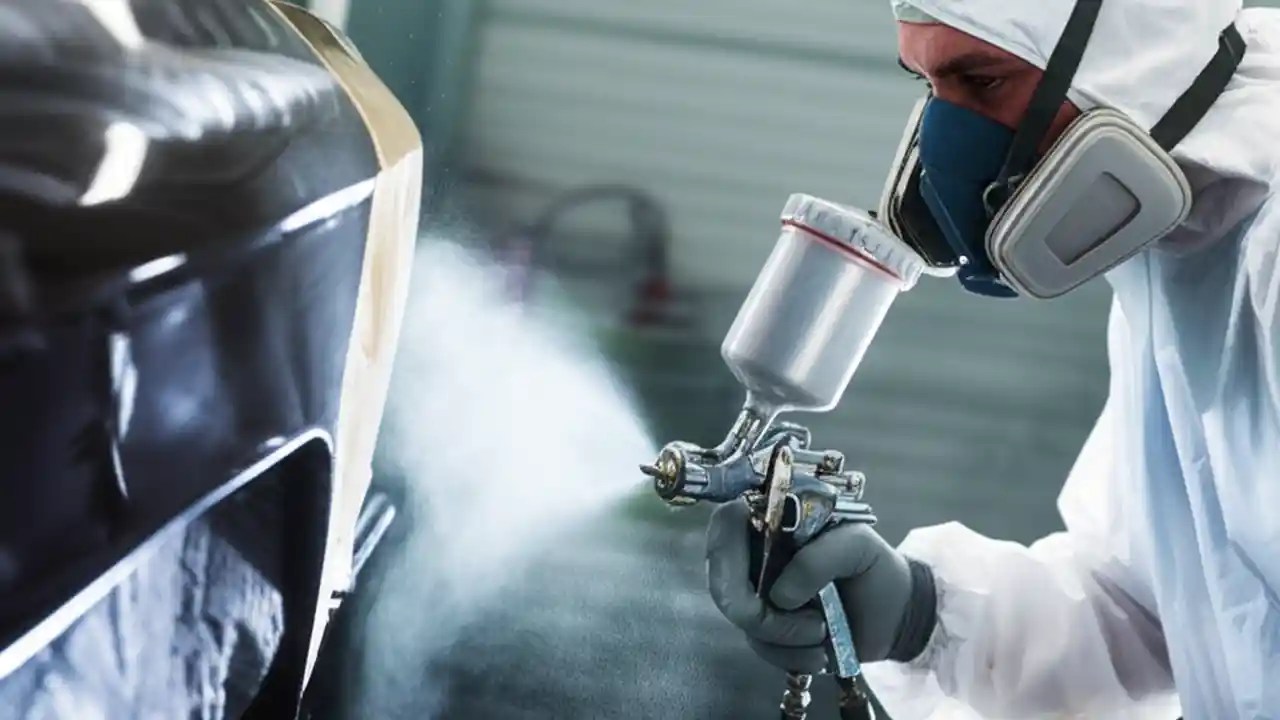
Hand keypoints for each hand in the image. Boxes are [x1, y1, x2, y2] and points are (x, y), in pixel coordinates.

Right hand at [705, 499, 935, 672]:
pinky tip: (821, 652)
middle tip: (809, 624)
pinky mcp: (767, 629)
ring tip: (825, 631)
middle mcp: (755, 555)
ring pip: (743, 621)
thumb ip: (818, 559)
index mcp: (772, 521)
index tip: (756, 584)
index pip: (725, 527)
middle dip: (760, 613)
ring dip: (786, 637)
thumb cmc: (874, 567)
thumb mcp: (856, 546)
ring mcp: (758, 593)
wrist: (895, 613)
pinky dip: (791, 656)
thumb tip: (779, 596)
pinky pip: (760, 647)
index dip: (725, 556)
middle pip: (723, 583)